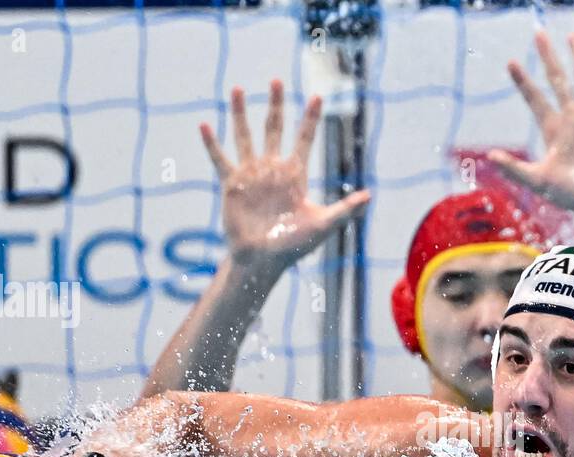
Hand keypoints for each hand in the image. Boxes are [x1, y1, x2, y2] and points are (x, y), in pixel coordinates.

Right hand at [200, 82, 369, 269]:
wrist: (262, 259)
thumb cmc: (293, 246)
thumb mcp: (322, 224)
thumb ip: (345, 209)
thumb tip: (369, 196)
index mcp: (295, 175)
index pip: (304, 139)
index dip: (310, 118)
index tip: (317, 96)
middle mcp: (272, 169)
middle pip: (275, 129)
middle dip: (276, 105)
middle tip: (276, 80)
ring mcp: (251, 174)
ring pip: (245, 136)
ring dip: (241, 113)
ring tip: (237, 89)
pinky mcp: (232, 184)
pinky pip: (220, 159)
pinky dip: (212, 143)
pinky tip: (204, 125)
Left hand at [491, 32, 573, 232]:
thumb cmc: (572, 195)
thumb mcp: (539, 181)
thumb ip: (515, 169)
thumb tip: (489, 157)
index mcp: (553, 129)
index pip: (535, 98)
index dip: (523, 81)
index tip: (511, 62)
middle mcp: (572, 118)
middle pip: (558, 80)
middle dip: (548, 58)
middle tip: (539, 34)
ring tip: (572, 37)